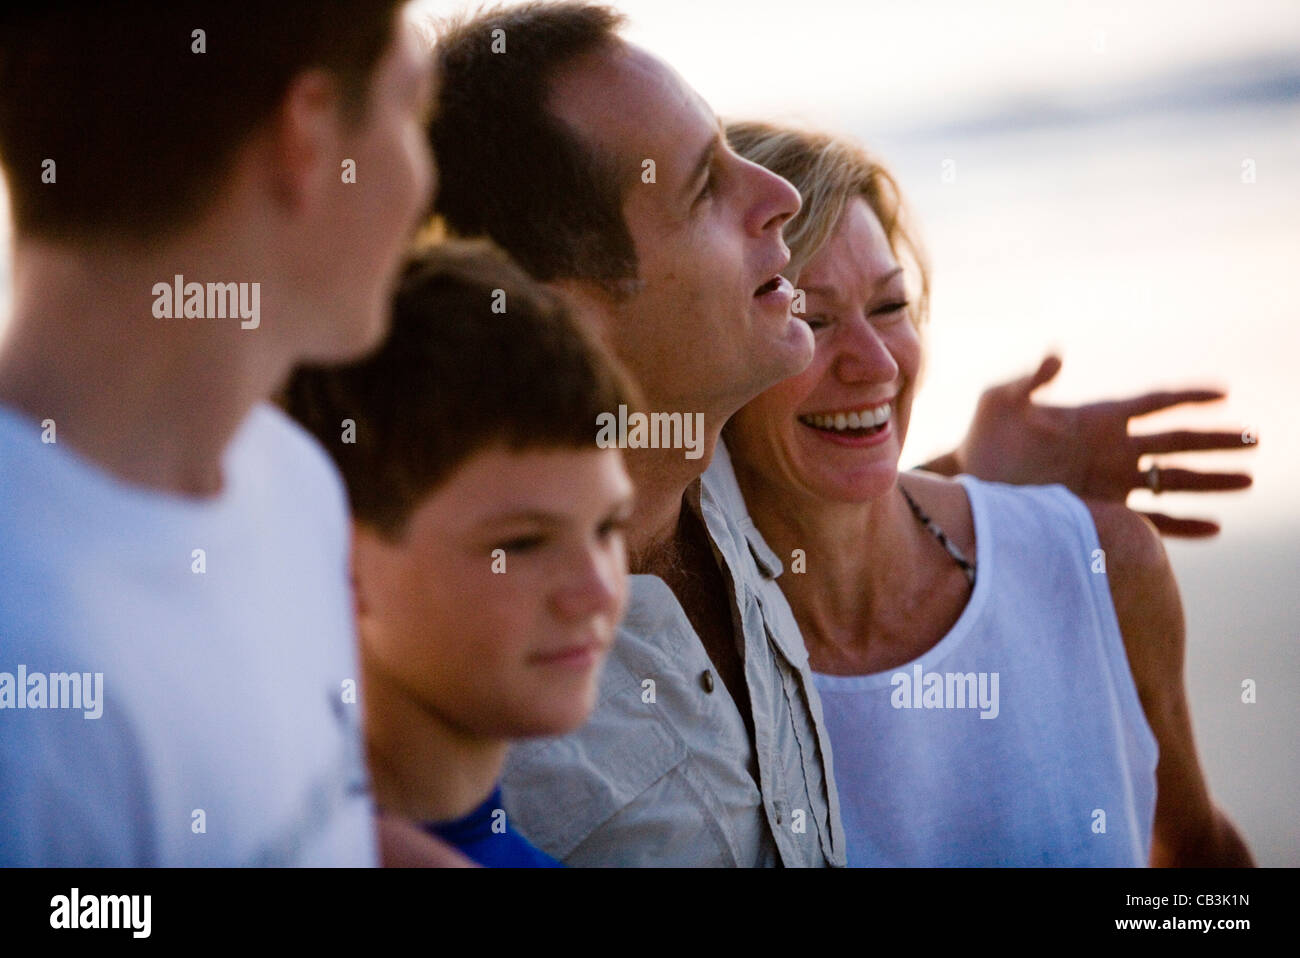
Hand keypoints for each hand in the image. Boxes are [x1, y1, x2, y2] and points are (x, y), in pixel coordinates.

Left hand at [954, 355, 1254, 536]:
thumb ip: (1029, 380)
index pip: (1152, 404)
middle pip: (1174, 443)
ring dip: (1210, 481)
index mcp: (1095, 418)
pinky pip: (1151, 520)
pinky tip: (1215, 527)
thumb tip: (1056, 355)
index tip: (1225, 393)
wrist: (971, 483)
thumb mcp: (1000, 401)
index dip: (1187, 397)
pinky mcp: (1101, 513)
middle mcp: (1111, 449)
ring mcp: (1110, 483)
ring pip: (1171, 480)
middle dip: (1214, 440)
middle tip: (1255, 439)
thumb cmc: (982, 437)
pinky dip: (1182, 523)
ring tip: (1248, 480)